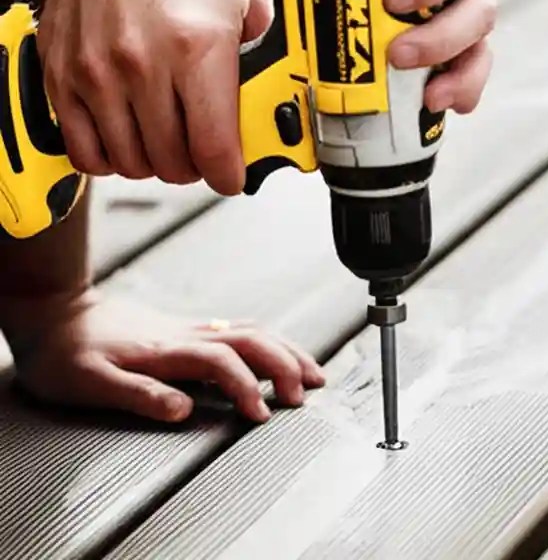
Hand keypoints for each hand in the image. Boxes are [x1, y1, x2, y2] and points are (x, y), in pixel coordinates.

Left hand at [2, 290, 324, 422]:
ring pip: (254, 331)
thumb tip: (183, 410)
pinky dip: (272, 343)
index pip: (223, 362)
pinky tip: (280, 354)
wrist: (57, 310)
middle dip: (287, 364)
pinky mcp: (189, 329)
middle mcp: (186, 335)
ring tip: (313, 373)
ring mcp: (191, 329)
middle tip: (307, 394)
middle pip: (253, 340)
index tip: (262, 415)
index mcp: (167, 349)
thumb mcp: (90, 382)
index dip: (248, 387)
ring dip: (287, 350)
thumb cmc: (67, 351)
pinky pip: (243, 330)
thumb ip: (139, 394)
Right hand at [39, 0, 271, 193]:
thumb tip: (281, 89)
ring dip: (155, 164)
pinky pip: (84, 150)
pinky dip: (109, 159)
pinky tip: (128, 140)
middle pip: (174, 163)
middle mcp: (143, 66)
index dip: (229, 175)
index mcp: (196, 49)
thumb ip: (268, 49)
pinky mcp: (63, 77)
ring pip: (132, 162)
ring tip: (169, 142)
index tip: (233, 176)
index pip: (215, 148)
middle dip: (196, 168)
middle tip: (203, 152)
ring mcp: (98, 75)